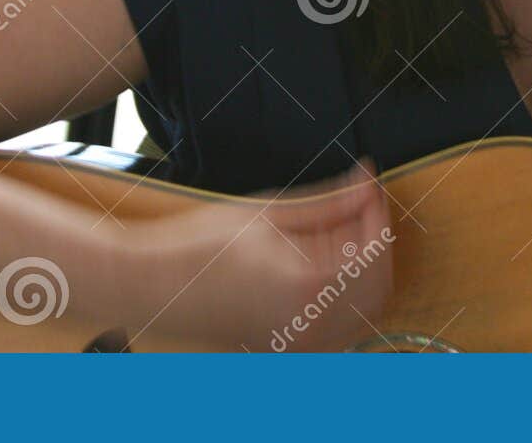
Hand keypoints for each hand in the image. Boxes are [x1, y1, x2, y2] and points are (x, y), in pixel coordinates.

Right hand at [111, 156, 394, 351]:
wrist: (153, 284)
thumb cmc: (199, 247)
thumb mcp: (271, 212)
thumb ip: (331, 202)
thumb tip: (368, 181)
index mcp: (308, 287)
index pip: (374, 252)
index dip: (378, 214)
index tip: (371, 188)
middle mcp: (309, 326)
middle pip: (377, 286)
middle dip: (374, 242)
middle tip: (361, 206)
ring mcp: (299, 345)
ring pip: (361, 310)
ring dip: (361, 269)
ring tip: (339, 230)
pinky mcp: (287, 350)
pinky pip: (337, 326)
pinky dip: (342, 296)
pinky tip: (322, 264)